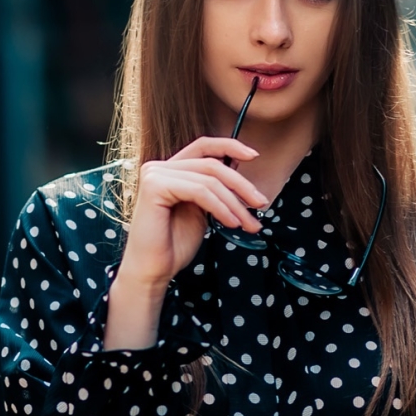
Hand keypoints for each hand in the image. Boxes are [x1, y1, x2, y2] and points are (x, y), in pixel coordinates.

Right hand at [119, 137, 268, 289]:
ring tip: (248, 223)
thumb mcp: (202, 209)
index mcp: (170, 169)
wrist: (154, 270)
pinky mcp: (154, 186)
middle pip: (212, 164)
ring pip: (209, 180)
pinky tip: (231, 223)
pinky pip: (199, 191)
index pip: (203, 146)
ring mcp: (155, 174)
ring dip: (234, 203)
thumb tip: (238, 168)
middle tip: (261, 204)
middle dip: (241, 185)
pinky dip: (221, 207)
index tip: (255, 155)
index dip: (230, 146)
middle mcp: (159, 167)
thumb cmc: (175, 244)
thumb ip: (214, 188)